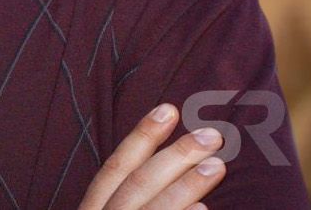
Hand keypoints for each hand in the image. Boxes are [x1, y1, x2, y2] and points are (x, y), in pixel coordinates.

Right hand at [79, 103, 227, 209]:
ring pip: (153, 207)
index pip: (115, 167)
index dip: (141, 136)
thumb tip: (169, 164)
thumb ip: (130, 196)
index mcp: (94, 208)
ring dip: (185, 185)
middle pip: (137, 183)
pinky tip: (203, 208)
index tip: (169, 110)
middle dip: (175, 156)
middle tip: (210, 136)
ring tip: (216, 166)